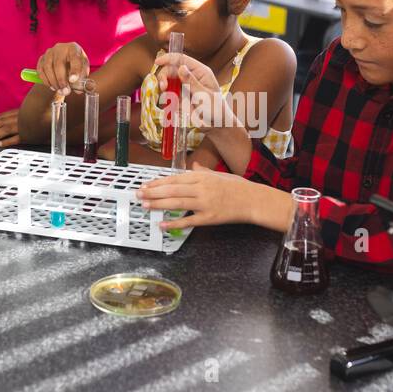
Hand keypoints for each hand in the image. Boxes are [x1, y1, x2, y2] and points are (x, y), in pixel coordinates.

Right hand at [36, 42, 89, 95]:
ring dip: (53, 81)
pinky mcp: (42, 58)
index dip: (74, 69)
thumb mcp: (84, 69)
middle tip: (66, 91)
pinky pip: (41, 70)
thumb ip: (82, 79)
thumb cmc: (77, 64)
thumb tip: (78, 90)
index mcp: (73, 48)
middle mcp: (60, 48)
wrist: (67, 59)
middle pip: (58, 63)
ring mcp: (49, 52)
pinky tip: (52, 86)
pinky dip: (45, 80)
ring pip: (48, 67)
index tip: (73, 80)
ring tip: (59, 90)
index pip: (74, 57)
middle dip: (61, 80)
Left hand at [136, 162, 289, 229]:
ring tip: (146, 206)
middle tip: (139, 195)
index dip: (158, 182)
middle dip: (153, 192)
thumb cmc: (238, 187)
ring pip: (177, 203)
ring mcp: (205, 203)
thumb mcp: (219, 175)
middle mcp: (201, 188)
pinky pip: (189, 220)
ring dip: (159, 204)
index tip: (145, 185)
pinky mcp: (209, 217)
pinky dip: (175, 222)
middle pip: (172, 190)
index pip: (175, 178)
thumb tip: (191, 167)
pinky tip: (163, 224)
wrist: (253, 200)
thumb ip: (203, 172)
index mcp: (202, 177)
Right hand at [156, 52, 229, 131]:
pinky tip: (178, 107)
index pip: (181, 59)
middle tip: (163, 88)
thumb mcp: (204, 95)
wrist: (216, 124)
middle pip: (171, 70)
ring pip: (168, 84)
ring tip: (174, 102)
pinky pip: (170, 96)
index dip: (168, 58)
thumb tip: (181, 68)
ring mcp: (184, 86)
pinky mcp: (181, 96)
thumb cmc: (216, 109)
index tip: (157, 62)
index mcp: (200, 71)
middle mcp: (191, 77)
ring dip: (168, 92)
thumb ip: (192, 82)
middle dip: (164, 78)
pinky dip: (171, 102)